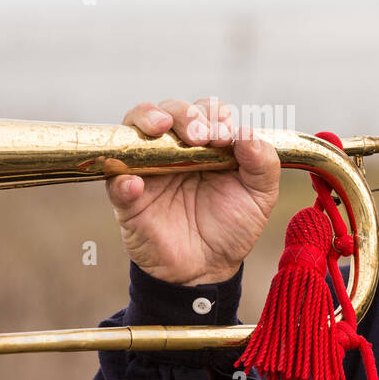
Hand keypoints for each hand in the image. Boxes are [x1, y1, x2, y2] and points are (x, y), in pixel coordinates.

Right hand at [106, 98, 280, 285]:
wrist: (208, 269)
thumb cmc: (233, 226)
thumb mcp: (260, 196)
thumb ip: (263, 163)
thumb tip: (247, 132)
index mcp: (206, 143)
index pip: (204, 110)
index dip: (213, 114)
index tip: (224, 135)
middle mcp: (174, 149)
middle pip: (168, 110)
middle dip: (184, 114)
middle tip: (200, 136)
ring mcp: (148, 170)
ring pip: (133, 129)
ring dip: (145, 120)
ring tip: (160, 129)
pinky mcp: (128, 199)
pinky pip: (115, 182)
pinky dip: (121, 179)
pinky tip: (135, 185)